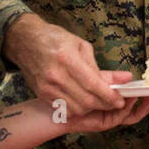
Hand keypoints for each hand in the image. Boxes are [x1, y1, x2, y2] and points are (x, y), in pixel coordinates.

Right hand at [3, 14, 123, 115]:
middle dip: (104, 104)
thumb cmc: (55, 39)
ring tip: (98, 100)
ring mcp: (47, 87)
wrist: (25, 41)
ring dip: (91, 108)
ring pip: (77, 109)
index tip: (120, 100)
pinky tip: (82, 100)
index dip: (109, 96)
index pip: (93, 85)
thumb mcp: (81, 46)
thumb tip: (123, 79)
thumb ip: (99, 67)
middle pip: (86, 101)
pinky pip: (65, 109)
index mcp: (67, 59)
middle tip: (113, 101)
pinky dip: (78, 108)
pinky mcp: (42, 94)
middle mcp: (56, 75)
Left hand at [64, 70, 148, 132]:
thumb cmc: (70, 92)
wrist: (54, 106)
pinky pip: (119, 117)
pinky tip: (131, 98)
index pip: (132, 97)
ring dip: (141, 105)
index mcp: (110, 102)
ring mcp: (108, 119)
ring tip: (148, 95)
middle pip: (135, 108)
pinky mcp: (103, 124)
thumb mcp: (93, 80)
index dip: (143, 91)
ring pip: (130, 114)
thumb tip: (129, 75)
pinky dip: (128, 109)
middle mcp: (111, 112)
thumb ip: (110, 78)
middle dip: (147, 100)